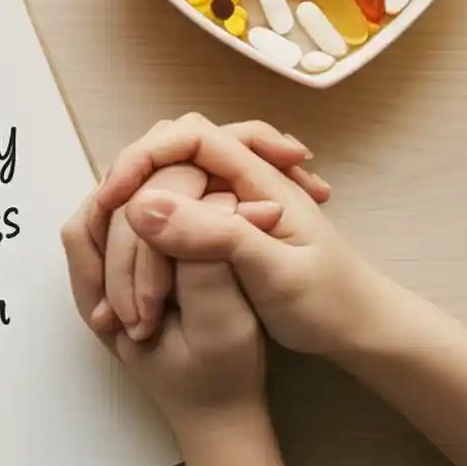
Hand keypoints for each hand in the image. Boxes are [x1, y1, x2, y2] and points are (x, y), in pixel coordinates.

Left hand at [64, 191, 267, 431]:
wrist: (225, 415)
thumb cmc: (219, 377)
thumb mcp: (219, 325)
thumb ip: (203, 265)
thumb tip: (206, 199)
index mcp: (99, 294)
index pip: (95, 222)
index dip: (137, 196)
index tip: (192, 190)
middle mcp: (101, 277)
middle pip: (113, 204)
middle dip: (164, 189)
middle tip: (219, 184)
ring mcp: (125, 270)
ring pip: (137, 205)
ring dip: (177, 189)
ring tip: (225, 185)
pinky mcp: (153, 266)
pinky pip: (160, 219)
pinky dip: (188, 204)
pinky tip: (226, 202)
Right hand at [97, 113, 389, 356]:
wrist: (363, 329)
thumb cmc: (330, 302)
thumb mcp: (273, 272)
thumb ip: (213, 234)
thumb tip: (143, 205)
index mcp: (257, 177)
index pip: (186, 136)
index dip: (141, 159)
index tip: (111, 199)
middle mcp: (242, 179)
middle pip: (170, 151)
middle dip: (131, 179)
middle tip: (104, 221)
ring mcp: (233, 200)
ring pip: (169, 181)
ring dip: (138, 206)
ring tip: (118, 246)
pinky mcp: (226, 226)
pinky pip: (177, 209)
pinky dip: (152, 228)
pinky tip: (144, 261)